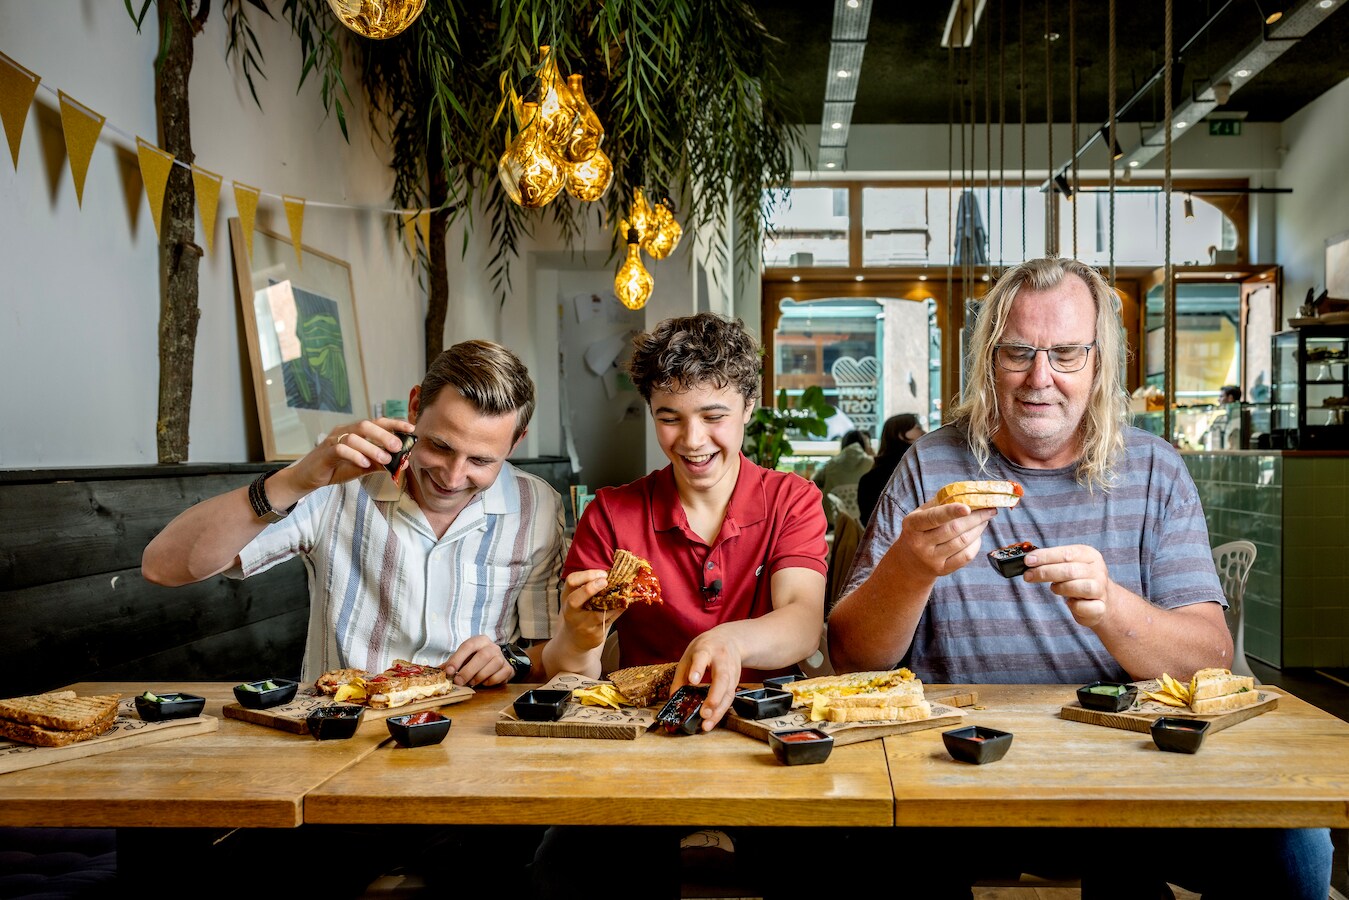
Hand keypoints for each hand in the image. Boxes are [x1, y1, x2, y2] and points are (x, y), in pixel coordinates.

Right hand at [294, 417, 415, 491]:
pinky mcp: (325, 453)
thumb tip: (403, 463)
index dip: (394, 423)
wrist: (309, 477)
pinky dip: (354, 455)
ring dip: (372, 448)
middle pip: (366, 425)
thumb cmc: (337, 468)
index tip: (411, 428)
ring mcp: (333, 440)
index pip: (377, 422)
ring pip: (354, 437)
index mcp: (356, 431)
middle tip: (398, 447)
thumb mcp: (363, 466)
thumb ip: (380, 463)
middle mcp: (344, 431)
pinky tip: (364, 463)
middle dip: (385, 435)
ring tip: (385, 459)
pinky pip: (340, 449)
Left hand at [441, 635, 513, 686]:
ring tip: (471, 682)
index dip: (457, 659)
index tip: (448, 671)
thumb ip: (451, 663)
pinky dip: (488, 682)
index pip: (468, 646)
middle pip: (482, 657)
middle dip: (468, 671)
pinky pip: (498, 677)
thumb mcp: (464, 658)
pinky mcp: (508, 668)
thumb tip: (435, 671)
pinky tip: (483, 682)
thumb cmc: (476, 660)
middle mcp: (492, 646)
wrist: (497, 661)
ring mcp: (501, 657)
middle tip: (458, 682)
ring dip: (478, 677)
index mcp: (479, 640)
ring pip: (491, 666)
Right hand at [560, 569, 617, 650]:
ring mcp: (582, 625)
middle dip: (589, 589)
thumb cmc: (579, 612)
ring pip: (599, 613)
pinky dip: (618, 611)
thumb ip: (588, 586)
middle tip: (605, 581)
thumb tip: (613, 573)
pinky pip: (610, 620)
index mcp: (567, 597)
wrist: (574, 639)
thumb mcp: (577, 597)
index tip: (602, 574)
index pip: (571, 581)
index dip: (586, 575)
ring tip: (623, 592)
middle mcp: (571, 612)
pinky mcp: (594, 635)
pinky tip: (624, 604)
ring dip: (613, 602)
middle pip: (575, 600)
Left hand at [674, 630, 743, 732]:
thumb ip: (681, 675)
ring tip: (706, 724)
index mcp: (706, 650)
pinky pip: (730, 698)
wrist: (730, 640)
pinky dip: (721, 711)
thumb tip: (673, 697)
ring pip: (728, 692)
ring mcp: (732, 671)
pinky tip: (712, 720)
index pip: (702, 657)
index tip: (693, 680)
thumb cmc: (707, 648)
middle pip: (722, 678)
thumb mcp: (689, 655)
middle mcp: (722, 660)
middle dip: (714, 697)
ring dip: (718, 710)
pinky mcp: (736, 682)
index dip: (697, 669)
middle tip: (704, 713)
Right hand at [888, 499, 996, 580]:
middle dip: (975, 518)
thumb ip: (939, 504)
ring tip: (984, 520)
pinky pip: (965, 556)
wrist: (910, 561)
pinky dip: (976, 544)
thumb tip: (967, 495)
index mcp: (912, 525)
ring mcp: (931, 559)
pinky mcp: (942, 570)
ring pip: (962, 542)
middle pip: (954, 529)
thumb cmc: (919, 530)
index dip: (951, 512)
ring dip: (978, 529)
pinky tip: (977, 536)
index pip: (933, 517)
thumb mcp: (920, 515)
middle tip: (989, 510)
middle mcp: (919, 543)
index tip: (968, 507)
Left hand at [1023, 544, 1113, 626]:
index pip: (1066, 553)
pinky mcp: (1100, 607)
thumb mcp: (1066, 564)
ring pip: (1079, 587)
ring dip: (1060, 588)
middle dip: (1045, 572)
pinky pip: (1084, 607)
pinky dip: (1073, 605)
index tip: (1027, 561)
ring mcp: (1101, 589)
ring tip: (1054, 588)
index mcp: (1089, 555)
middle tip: (1028, 576)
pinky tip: (1070, 602)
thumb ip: (1050, 561)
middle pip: (1070, 570)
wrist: (1099, 599)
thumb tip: (1028, 560)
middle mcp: (1098, 570)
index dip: (1045, 556)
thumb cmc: (1076, 579)